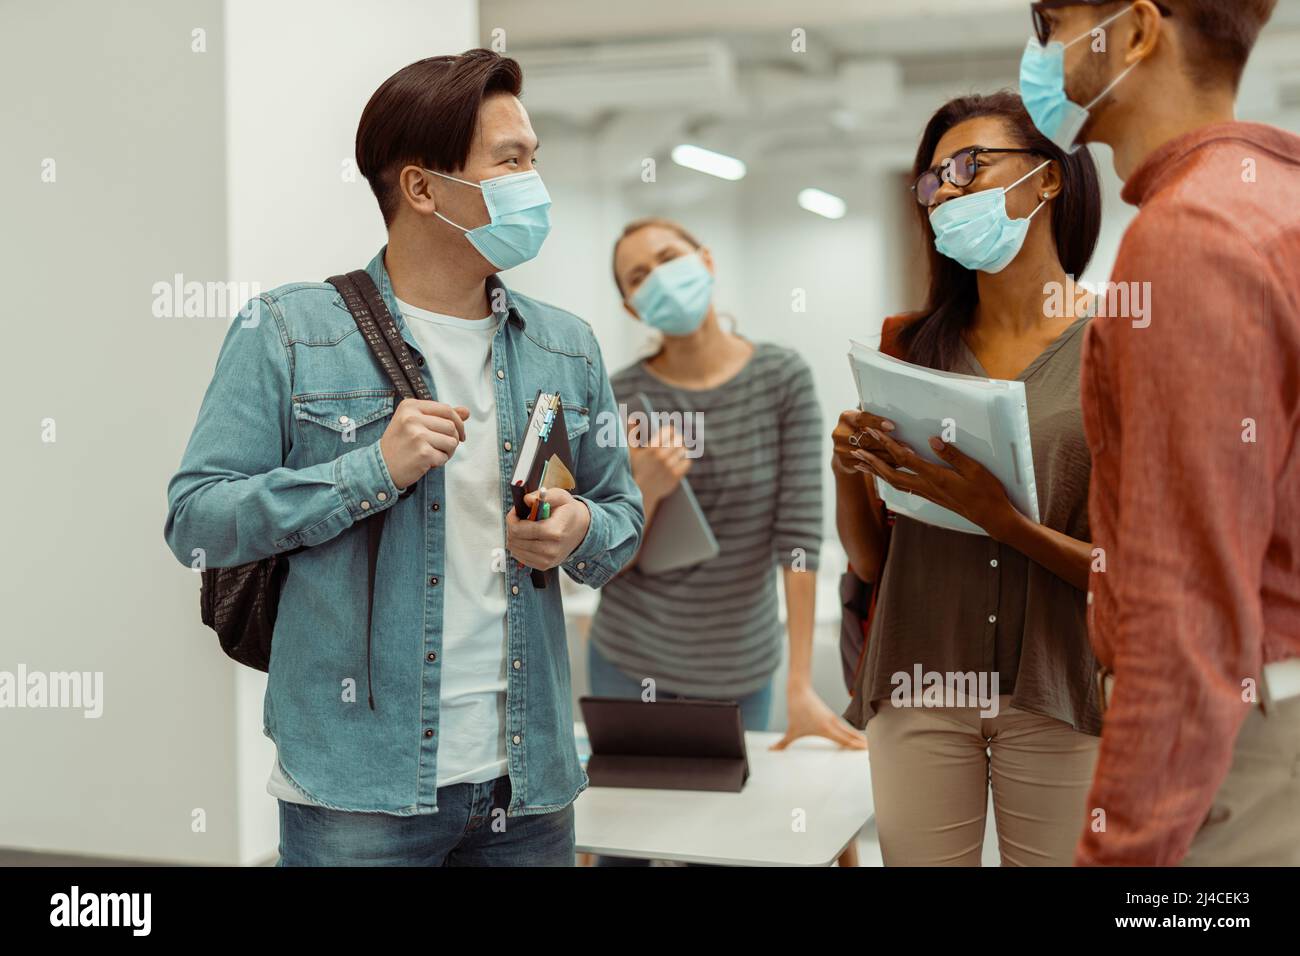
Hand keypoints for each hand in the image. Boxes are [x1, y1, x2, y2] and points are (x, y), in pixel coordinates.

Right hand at [379, 399, 469, 489]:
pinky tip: (427, 462)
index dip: (458, 422)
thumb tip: (466, 411)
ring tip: (433, 454)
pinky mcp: (422, 453)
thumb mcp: (415, 423)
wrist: (381, 466)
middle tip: (442, 448)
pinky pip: (445, 456)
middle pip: (451, 426)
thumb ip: (440, 416)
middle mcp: (412, 418)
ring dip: (447, 451)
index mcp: (410, 406)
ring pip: (452, 441)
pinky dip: (440, 462)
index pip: (446, 409)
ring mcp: (417, 435)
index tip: (459, 433)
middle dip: (452, 439)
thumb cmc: (400, 444)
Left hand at [505, 487, 591, 570]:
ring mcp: (547, 560)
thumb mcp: (560, 496)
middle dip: (512, 527)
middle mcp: (550, 550)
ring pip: (515, 550)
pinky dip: (519, 547)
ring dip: (514, 537)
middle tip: (520, 519)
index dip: (512, 519)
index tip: (516, 512)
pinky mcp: (544, 565)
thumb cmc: (568, 512)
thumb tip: (527, 500)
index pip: (519, 530)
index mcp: (554, 532)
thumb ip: (544, 495)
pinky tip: (527, 538)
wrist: (581, 530)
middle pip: (515, 541)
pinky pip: (520, 557)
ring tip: (524, 528)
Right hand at [629, 423, 690, 506]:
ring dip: (681, 450)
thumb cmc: (635, 468)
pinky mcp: (675, 477)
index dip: (671, 431)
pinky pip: (687, 463)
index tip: (671, 433)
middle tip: (676, 441)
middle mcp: (662, 457)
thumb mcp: (630, 450)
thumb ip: (632, 432)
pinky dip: (684, 460)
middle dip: (677, 440)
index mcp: (652, 448)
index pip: (670, 431)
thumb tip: (633, 416)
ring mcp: (669, 467)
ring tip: (677, 450)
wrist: (640, 491)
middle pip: (678, 440)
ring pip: (683, 451)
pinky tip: (679, 460)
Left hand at [771, 683, 867, 750]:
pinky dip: (853, 733)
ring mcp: (833, 720)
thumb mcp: (791, 730)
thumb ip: (783, 743)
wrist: (799, 691)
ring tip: (870, 747)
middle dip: (861, 745)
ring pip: (849, 731)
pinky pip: (845, 727)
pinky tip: (857, 738)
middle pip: (851, 737)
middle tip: (874, 754)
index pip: (844, 740)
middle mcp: (833, 724)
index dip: (855, 746)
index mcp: (826, 729)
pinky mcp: (831, 717)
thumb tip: (772, 751)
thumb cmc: (796, 710)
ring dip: (859, 739)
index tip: (866, 752)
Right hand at [831, 409, 899, 478]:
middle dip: (888, 444)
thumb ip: (876, 419)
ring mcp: (840, 449)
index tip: (892, 427)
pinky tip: (895, 465)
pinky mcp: (844, 462)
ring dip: (888, 456)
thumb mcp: (864, 420)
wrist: (845, 448)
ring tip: (905, 458)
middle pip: (866, 439)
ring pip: (868, 454)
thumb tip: (902, 417)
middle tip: (906, 448)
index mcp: (846, 417)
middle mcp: (840, 433)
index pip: (861, 418)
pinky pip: (867, 465)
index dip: (876, 422)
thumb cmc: (860, 430)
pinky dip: (883, 466)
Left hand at [857, 431, 1019, 538]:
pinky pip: (904, 487)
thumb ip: (952, 455)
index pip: (905, 459)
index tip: (874, 433)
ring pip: (895, 482)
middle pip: (891, 474)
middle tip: (856, 449)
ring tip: (862, 462)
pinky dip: (890, 479)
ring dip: (877, 471)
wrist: (993, 517)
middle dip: (872, 461)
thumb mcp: (974, 470)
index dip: (888, 445)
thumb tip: (932, 440)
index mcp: (936, 477)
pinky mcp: (931, 497)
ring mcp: (928, 494)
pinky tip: (885, 474)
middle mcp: (927, 487)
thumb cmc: (987, 492)